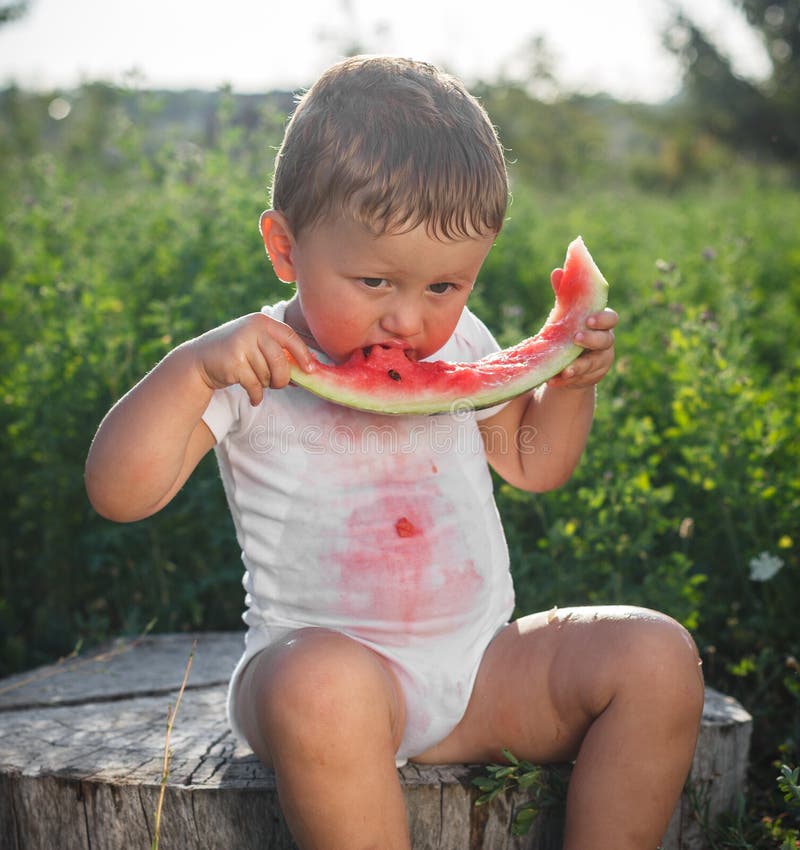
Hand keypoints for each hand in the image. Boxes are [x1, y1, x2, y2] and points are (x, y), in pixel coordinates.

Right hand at [189, 312, 314, 405]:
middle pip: (280, 361)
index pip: (289, 337)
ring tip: (254, 381)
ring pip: (267, 375)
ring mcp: (241, 345)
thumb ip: (278, 352)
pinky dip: (256, 395)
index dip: (303, 355)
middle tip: (277, 385)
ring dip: (264, 385)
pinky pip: (255, 386)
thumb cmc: (236, 354)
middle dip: (282, 379)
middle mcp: (252, 330)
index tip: (310, 370)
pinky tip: (253, 397)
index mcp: (261, 322)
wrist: (199, 360)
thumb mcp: (256, 344)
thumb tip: (308, 371)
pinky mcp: (233, 363)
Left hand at [547, 268, 617, 388]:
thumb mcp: (566, 313)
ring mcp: (599, 362)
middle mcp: (605, 343)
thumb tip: (558, 271)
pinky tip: (553, 380)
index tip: (589, 319)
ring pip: (593, 365)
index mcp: (602, 324)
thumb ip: (564, 294)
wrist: (570, 359)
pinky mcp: (589, 378)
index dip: (602, 319)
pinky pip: (579, 380)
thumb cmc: (571, 330)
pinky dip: (565, 380)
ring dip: (579, 366)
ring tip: (565, 369)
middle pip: (606, 341)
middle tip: (576, 338)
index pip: (611, 319)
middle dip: (592, 340)